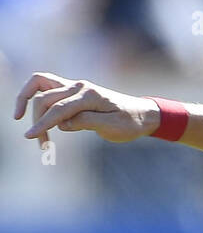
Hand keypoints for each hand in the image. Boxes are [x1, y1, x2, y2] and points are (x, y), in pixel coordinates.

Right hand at [14, 72, 158, 145]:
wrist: (142, 114)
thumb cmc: (130, 122)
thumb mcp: (113, 127)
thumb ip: (87, 122)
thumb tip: (61, 124)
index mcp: (90, 95)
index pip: (59, 108)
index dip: (43, 123)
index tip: (31, 136)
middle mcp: (79, 86)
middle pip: (45, 98)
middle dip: (38, 121)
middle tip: (43, 146)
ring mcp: (74, 86)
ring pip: (40, 87)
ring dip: (31, 105)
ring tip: (35, 131)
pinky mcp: (72, 91)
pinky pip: (46, 88)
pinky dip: (36, 99)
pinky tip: (37, 116)